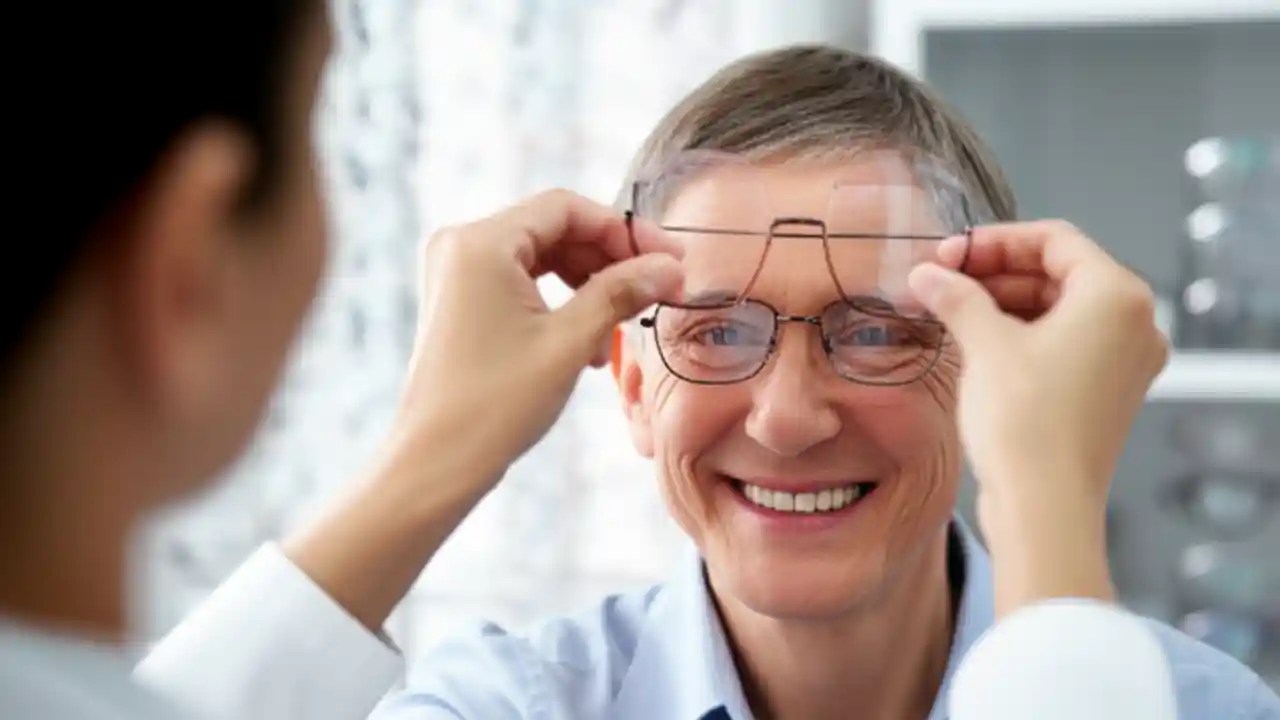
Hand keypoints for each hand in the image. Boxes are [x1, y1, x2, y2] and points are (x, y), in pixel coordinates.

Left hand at [285, 190, 682, 629]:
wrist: (435, 463)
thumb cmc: (495, 404)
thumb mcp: (569, 343)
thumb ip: (620, 293)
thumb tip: (669, 267)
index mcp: (480, 243)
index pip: (567, 209)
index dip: (625, 230)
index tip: (669, 258)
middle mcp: (460, 246)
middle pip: (554, 229)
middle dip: (609, 259)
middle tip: (657, 289)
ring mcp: (455, 273)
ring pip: (542, 257)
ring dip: (588, 285)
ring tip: (617, 332)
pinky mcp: (459, 301)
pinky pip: (521, 282)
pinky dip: (560, 302)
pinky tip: (587, 344)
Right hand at [908, 220, 1168, 613]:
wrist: (1044, 507)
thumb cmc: (1025, 421)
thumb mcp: (984, 345)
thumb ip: (956, 297)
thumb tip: (927, 272)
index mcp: (1116, 296)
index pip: (1054, 240)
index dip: (995, 241)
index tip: (948, 253)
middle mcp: (1134, 323)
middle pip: (1059, 273)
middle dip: (996, 273)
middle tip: (941, 280)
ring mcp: (1125, 361)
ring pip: (1060, 309)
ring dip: (1004, 303)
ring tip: (949, 311)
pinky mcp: (1108, 392)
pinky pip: (1065, 343)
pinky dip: (1022, 334)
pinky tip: (976, 342)